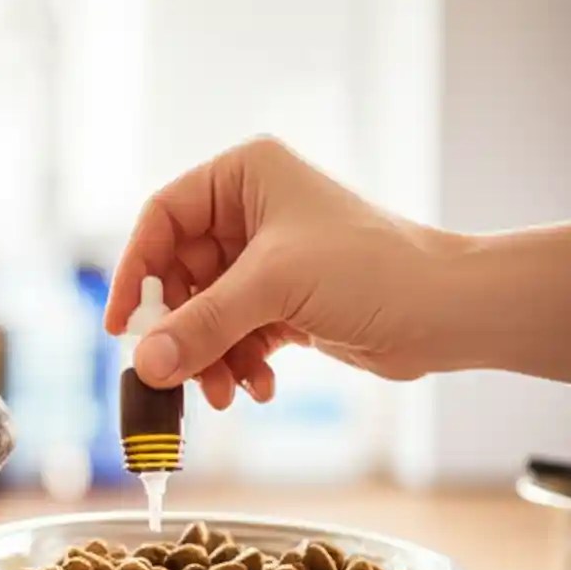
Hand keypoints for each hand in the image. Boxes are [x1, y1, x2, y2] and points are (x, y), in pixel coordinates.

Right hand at [106, 136, 570, 407]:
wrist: (449, 311)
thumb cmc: (372, 269)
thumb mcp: (273, 289)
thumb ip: (201, 326)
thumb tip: (144, 365)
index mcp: (243, 176)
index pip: (161, 219)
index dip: (134, 271)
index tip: (121, 324)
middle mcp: (248, 211)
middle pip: (178, 275)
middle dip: (180, 329)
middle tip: (174, 373)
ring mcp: (264, 259)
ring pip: (203, 311)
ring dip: (207, 356)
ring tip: (224, 393)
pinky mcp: (280, 300)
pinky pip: (232, 333)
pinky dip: (236, 363)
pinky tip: (257, 386)